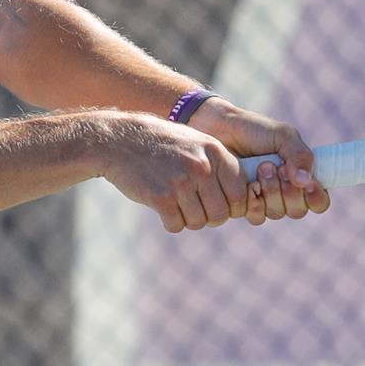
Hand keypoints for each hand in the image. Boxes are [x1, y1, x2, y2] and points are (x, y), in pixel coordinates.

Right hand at [98, 114, 249, 232]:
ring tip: (176, 203)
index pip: (241, 194)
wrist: (120, 140)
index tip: (221, 206)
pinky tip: (162, 206)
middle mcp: (201, 167)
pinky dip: (170, 221)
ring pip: (198, 222)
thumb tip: (244, 197)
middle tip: (195, 208)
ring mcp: (180, 182)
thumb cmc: (162, 144)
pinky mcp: (160, 197)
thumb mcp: (196, 143)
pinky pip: (176, 225)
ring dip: (187, 219)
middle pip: (220, 213)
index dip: (233, 206)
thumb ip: (218, 166)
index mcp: (215, 152)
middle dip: (209, 217)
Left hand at [186, 98, 331, 224]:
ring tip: (260, 167)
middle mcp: (284, 192)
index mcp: (300, 176)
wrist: (219, 129)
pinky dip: (254, 201)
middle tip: (276, 167)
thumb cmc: (253, 130)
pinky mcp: (243, 204)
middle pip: (298, 211)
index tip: (308, 184)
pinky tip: (248, 183)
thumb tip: (305, 181)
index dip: (316, 197)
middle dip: (288, 191)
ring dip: (271, 192)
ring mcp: (264, 199)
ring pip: (277, 213)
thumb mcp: (282, 136)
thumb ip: (299, 155)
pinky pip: (256, 216)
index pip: (318, 201)